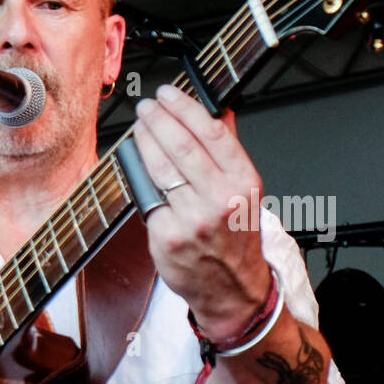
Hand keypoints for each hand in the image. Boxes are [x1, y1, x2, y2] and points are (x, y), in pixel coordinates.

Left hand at [132, 84, 271, 338]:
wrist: (232, 289)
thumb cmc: (236, 239)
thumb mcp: (246, 193)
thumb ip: (229, 152)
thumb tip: (218, 111)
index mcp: (244, 183)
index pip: (211, 133)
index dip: (185, 108)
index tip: (169, 94)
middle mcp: (221, 200)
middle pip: (180, 147)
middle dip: (157, 120)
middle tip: (145, 106)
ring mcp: (192, 219)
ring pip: (160, 169)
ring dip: (143, 142)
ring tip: (139, 127)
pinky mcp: (167, 236)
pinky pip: (149, 199)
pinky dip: (140, 178)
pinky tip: (136, 164)